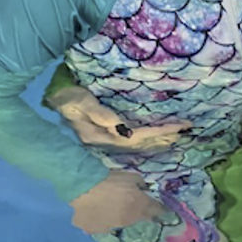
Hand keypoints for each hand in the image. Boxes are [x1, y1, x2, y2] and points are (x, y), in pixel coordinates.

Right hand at [49, 85, 188, 151]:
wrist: (55, 99)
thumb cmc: (67, 97)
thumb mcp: (80, 102)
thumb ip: (99, 114)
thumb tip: (121, 126)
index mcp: (100, 135)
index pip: (135, 137)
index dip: (157, 132)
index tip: (177, 126)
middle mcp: (106, 141)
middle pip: (141, 143)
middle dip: (163, 137)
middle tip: (186, 131)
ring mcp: (107, 138)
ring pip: (139, 144)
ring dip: (158, 140)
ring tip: (179, 136)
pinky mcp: (108, 134)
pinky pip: (134, 139)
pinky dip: (149, 138)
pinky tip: (159, 138)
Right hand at [69, 169, 165, 232]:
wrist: (84, 187)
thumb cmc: (110, 179)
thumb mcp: (132, 176)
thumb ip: (141, 184)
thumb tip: (144, 189)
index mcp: (140, 207)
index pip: (157, 210)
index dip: (159, 209)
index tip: (160, 208)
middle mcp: (129, 221)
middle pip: (139, 218)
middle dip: (138, 212)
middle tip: (130, 203)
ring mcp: (111, 228)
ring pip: (120, 224)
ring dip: (119, 217)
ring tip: (110, 206)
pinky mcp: (94, 231)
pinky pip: (100, 227)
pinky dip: (100, 221)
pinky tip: (95, 212)